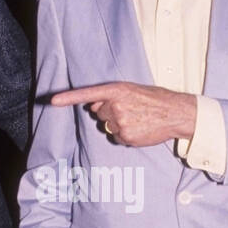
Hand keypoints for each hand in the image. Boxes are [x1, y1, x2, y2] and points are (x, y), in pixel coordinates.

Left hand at [52, 82, 196, 146]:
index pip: (87, 94)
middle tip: (131, 110)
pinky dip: (126, 135)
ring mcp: (120, 121)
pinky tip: (140, 129)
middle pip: (99, 113)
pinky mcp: (125, 136)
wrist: (175, 112)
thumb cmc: (154, 99)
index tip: (52, 101)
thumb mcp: (131, 90)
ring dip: (119, 125)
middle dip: (110, 113)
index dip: (68, 98)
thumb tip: (92, 106)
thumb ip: (110, 96)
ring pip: (108, 127)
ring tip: (138, 119)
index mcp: (117, 90)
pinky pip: (117, 137)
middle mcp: (115, 105)